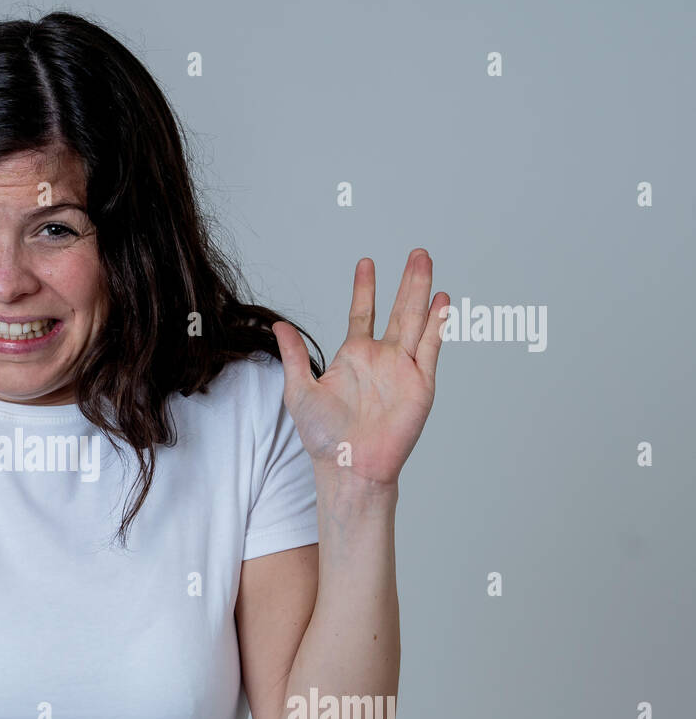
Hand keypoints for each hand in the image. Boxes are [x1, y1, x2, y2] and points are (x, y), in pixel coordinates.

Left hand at [272, 249, 446, 487]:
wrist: (348, 466)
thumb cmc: (323, 437)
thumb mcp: (299, 390)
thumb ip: (294, 356)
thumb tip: (278, 326)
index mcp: (353, 357)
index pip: (362, 313)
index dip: (364, 288)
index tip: (366, 262)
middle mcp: (381, 359)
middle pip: (397, 310)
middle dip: (407, 281)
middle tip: (416, 252)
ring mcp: (403, 369)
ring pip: (416, 321)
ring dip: (422, 291)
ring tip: (426, 263)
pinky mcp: (420, 384)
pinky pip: (430, 347)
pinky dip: (437, 324)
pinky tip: (440, 300)